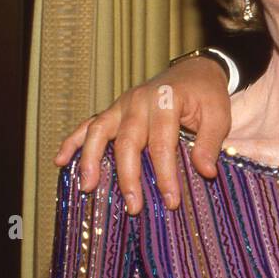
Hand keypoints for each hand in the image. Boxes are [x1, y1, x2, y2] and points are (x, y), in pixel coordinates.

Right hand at [54, 57, 232, 214]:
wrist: (195, 70)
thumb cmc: (206, 94)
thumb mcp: (218, 114)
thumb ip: (210, 142)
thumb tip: (206, 173)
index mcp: (166, 101)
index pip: (162, 143)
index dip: (165, 174)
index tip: (170, 201)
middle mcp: (139, 101)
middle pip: (127, 141)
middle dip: (128, 177)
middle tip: (133, 207)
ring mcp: (122, 104)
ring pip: (99, 131)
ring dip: (90, 159)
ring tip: (87, 187)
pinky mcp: (114, 110)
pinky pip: (89, 124)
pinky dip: (72, 141)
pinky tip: (60, 160)